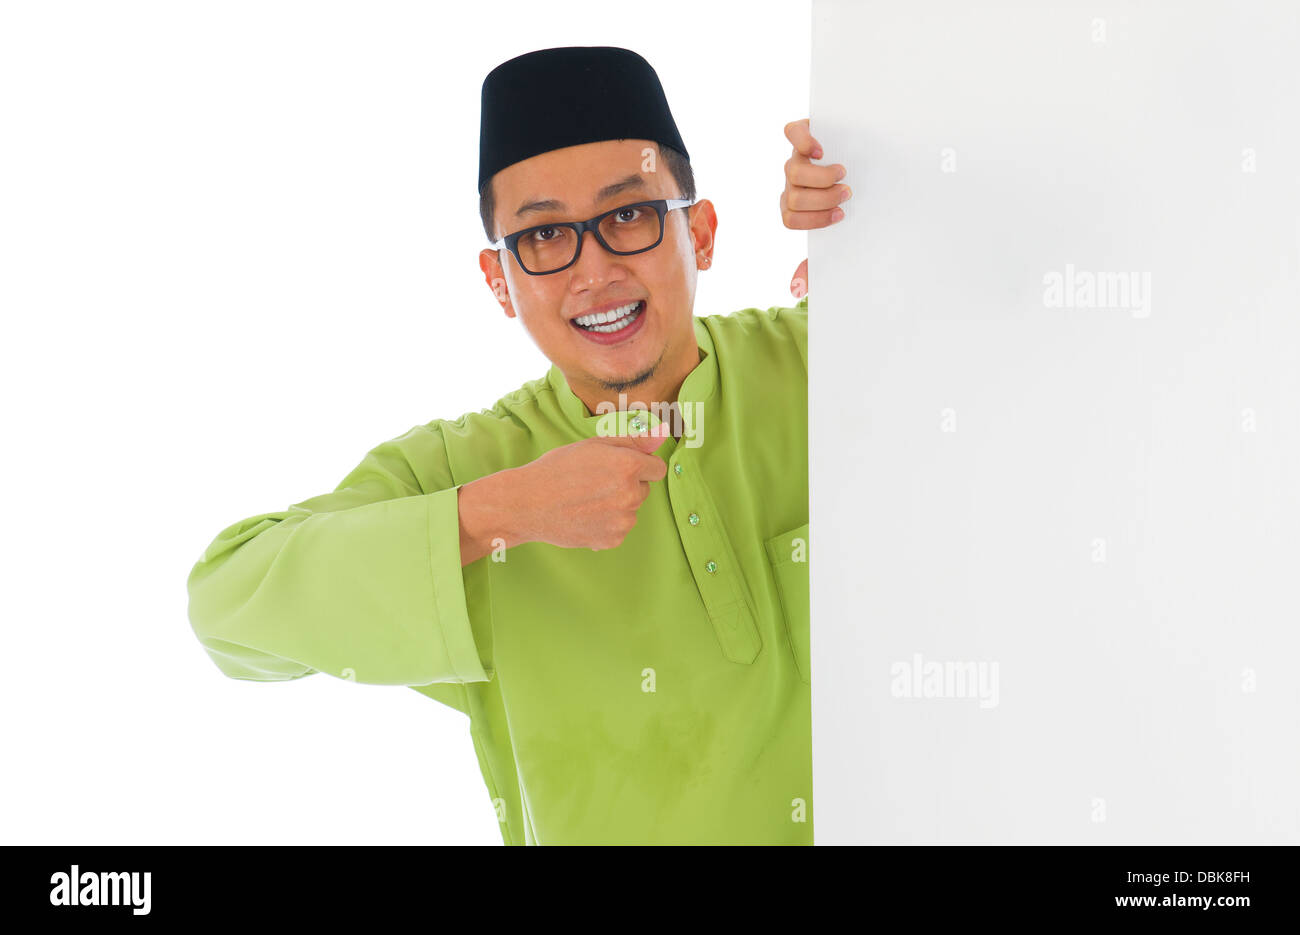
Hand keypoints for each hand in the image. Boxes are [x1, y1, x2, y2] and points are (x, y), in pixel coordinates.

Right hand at [458, 424, 670, 558]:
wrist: (528, 503)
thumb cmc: (557, 469)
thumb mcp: (594, 445)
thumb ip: (634, 440)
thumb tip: (665, 432)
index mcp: (628, 466)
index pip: (657, 468)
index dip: (639, 465)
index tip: (619, 467)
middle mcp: (630, 495)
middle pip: (643, 489)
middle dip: (626, 485)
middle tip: (594, 482)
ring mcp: (622, 521)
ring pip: (631, 510)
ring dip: (617, 505)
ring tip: (586, 500)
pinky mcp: (612, 540)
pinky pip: (619, 528)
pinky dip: (607, 524)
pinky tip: (584, 515)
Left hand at [781, 117, 851, 296]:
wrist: (856, 156)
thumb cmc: (843, 201)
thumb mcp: (835, 230)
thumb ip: (816, 260)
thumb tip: (796, 290)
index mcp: (794, 207)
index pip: (789, 220)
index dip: (813, 221)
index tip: (840, 217)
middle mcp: (792, 184)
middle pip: (791, 197)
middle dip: (821, 200)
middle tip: (847, 194)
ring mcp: (796, 158)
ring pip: (793, 172)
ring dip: (821, 177)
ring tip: (842, 173)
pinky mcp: (803, 132)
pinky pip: (792, 133)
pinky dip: (804, 141)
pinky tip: (821, 149)